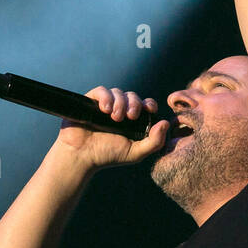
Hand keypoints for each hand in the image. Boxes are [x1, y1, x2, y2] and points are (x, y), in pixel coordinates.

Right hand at [55, 86, 170, 169]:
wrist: (81, 156)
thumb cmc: (107, 156)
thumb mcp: (135, 153)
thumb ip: (154, 142)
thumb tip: (166, 123)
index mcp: (132, 121)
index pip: (145, 105)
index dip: (149, 104)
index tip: (148, 110)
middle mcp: (119, 111)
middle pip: (132, 96)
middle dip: (134, 104)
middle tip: (130, 117)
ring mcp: (105, 105)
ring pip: (118, 92)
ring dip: (120, 102)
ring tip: (114, 118)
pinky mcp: (90, 101)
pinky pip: (101, 91)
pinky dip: (106, 97)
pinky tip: (105, 109)